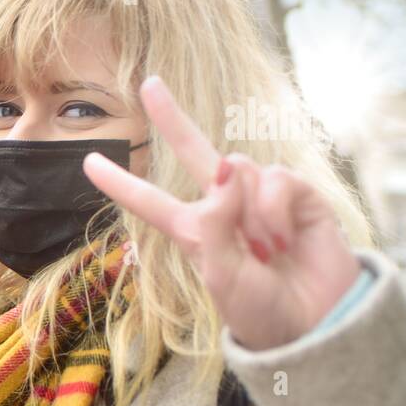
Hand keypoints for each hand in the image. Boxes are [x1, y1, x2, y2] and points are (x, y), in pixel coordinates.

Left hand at [83, 76, 359, 350]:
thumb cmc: (260, 309)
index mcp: (194, 231)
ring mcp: (260, 197)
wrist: (317, 321)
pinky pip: (275, 178)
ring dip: (251, 214)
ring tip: (266, 253)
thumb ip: (215, 223)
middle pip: (194, 150)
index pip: (149, 201)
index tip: (89, 161)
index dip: (119, 182)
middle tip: (149, 84)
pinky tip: (284, 239)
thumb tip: (223, 168)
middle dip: (172, 117)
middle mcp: (224, 206)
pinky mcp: (298, 194)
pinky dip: (275, 208)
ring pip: (239, 170)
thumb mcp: (220, 274)